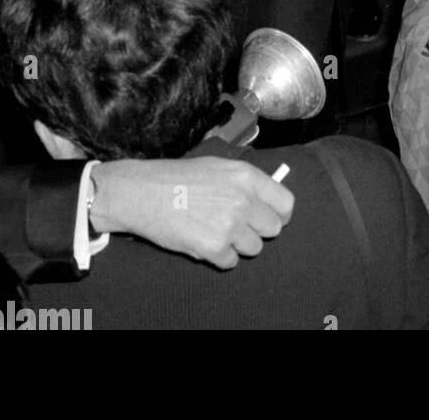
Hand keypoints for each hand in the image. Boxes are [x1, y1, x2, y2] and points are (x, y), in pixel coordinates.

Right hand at [90, 156, 292, 267]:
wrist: (143, 193)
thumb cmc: (178, 177)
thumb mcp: (219, 167)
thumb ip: (245, 183)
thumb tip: (266, 199)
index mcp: (247, 177)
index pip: (285, 203)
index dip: (279, 214)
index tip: (271, 218)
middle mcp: (243, 200)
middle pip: (272, 228)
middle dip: (257, 230)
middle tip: (237, 226)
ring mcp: (229, 225)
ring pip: (254, 248)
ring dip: (238, 244)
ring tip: (215, 231)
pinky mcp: (213, 247)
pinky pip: (231, 262)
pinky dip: (219, 257)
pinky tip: (203, 241)